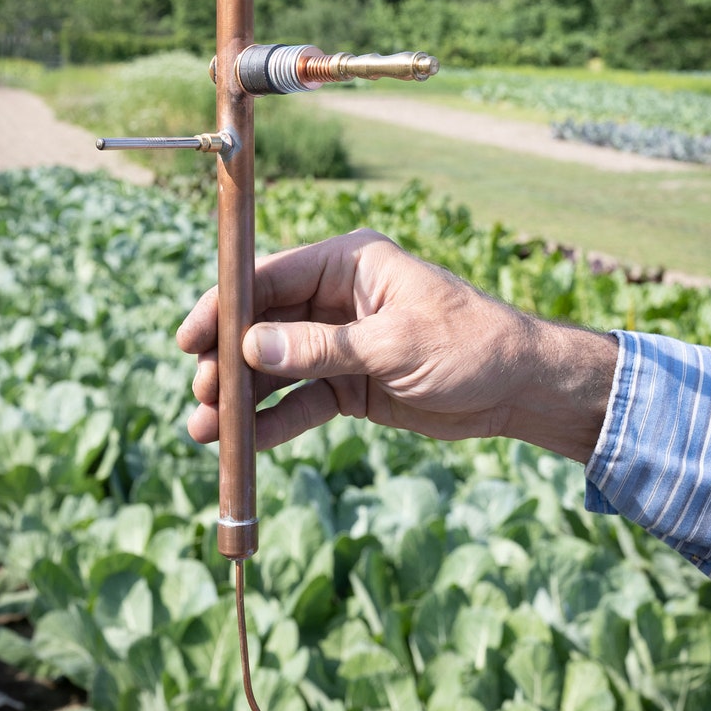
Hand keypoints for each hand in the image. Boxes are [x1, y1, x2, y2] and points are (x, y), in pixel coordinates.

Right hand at [178, 230, 615, 462]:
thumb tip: (251, 348)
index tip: (189, 338)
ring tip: (204, 429)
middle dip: (227, 359)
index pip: (270, 277)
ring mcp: (340, 343)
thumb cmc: (471, 346)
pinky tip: (242, 445)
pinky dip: (272, 422)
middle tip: (200, 394)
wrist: (521, 389)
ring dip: (241, 397)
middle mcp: (338, 298)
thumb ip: (322, 348)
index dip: (224, 306)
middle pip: (263, 324)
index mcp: (349, 265)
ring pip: (275, 367)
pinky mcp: (350, 384)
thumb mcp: (395, 345)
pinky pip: (300, 401)